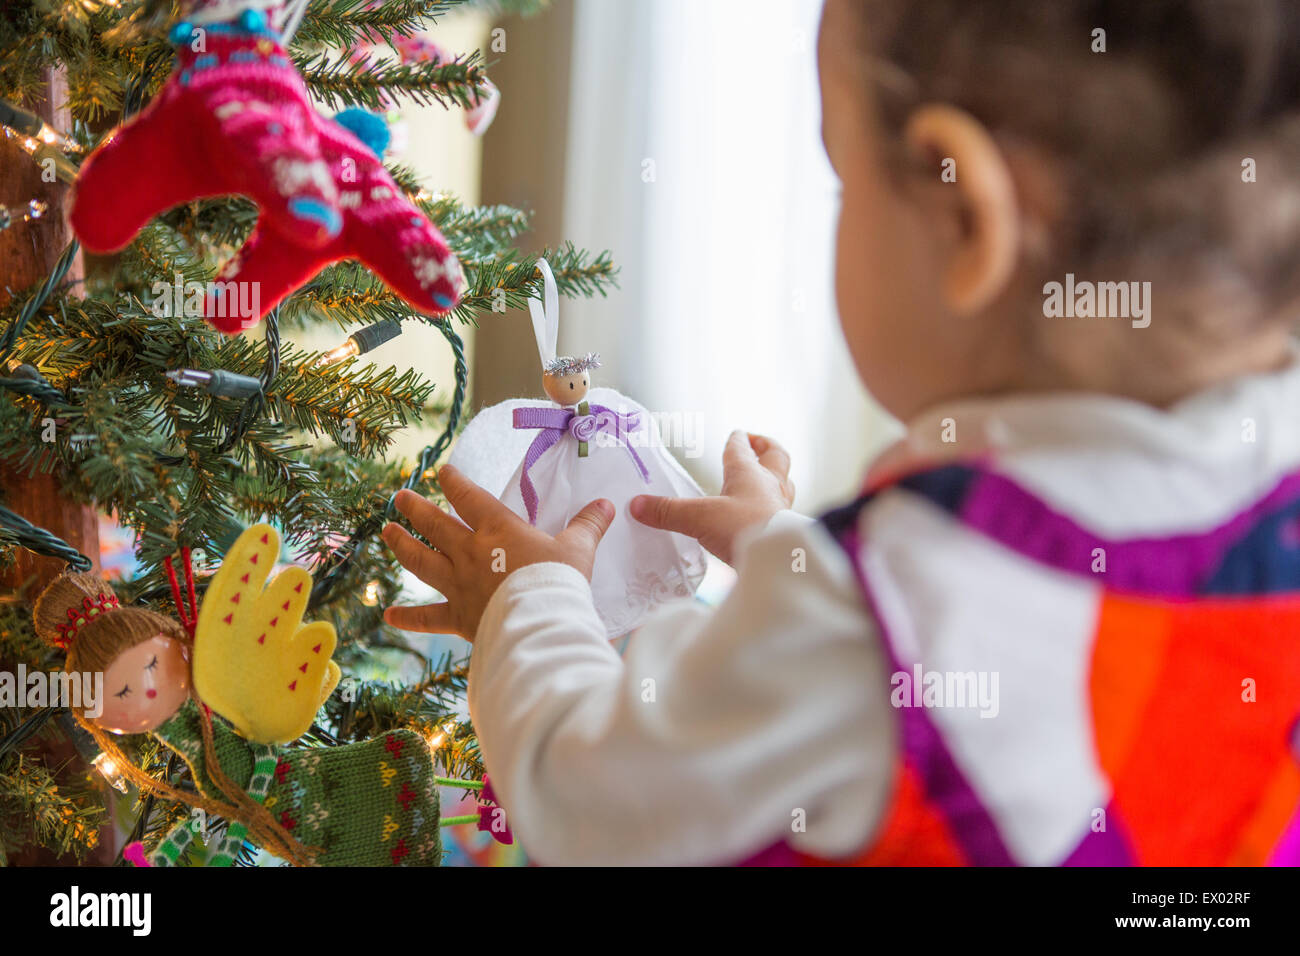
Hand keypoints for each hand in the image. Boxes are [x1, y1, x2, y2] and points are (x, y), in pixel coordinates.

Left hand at [381, 464, 614, 639]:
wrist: (541, 623)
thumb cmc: (558, 583)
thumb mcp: (578, 550)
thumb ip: (588, 525)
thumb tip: (606, 503)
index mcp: (498, 530)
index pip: (470, 498)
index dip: (455, 482)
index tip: (442, 471)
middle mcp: (471, 553)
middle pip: (436, 526)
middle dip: (416, 509)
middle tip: (399, 498)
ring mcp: (459, 585)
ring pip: (423, 561)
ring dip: (403, 546)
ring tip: (386, 532)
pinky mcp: (458, 617)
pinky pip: (428, 618)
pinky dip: (408, 617)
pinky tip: (389, 615)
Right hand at [629, 431, 794, 564]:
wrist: (778, 559)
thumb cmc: (742, 527)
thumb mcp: (699, 518)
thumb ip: (668, 512)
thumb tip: (636, 505)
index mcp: (748, 473)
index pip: (741, 448)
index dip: (737, 440)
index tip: (736, 434)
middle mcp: (769, 484)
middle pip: (776, 456)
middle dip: (767, 448)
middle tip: (758, 445)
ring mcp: (782, 507)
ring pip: (784, 483)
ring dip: (775, 478)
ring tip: (766, 479)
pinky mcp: (787, 530)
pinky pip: (783, 510)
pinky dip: (774, 507)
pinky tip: (765, 516)